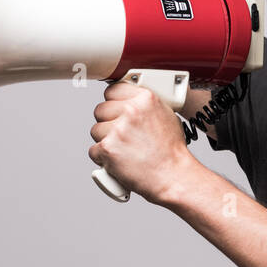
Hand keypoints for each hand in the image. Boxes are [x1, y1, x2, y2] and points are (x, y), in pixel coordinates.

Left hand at [89, 81, 193, 205]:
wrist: (173, 176)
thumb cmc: (172, 152)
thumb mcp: (166, 117)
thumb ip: (145, 106)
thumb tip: (129, 102)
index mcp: (146, 99)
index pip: (113, 90)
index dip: (114, 102)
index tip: (116, 110)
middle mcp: (131, 111)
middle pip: (100, 110)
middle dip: (108, 123)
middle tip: (123, 135)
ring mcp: (118, 130)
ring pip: (95, 130)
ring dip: (105, 141)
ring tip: (124, 150)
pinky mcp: (107, 148)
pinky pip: (94, 150)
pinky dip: (103, 159)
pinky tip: (120, 161)